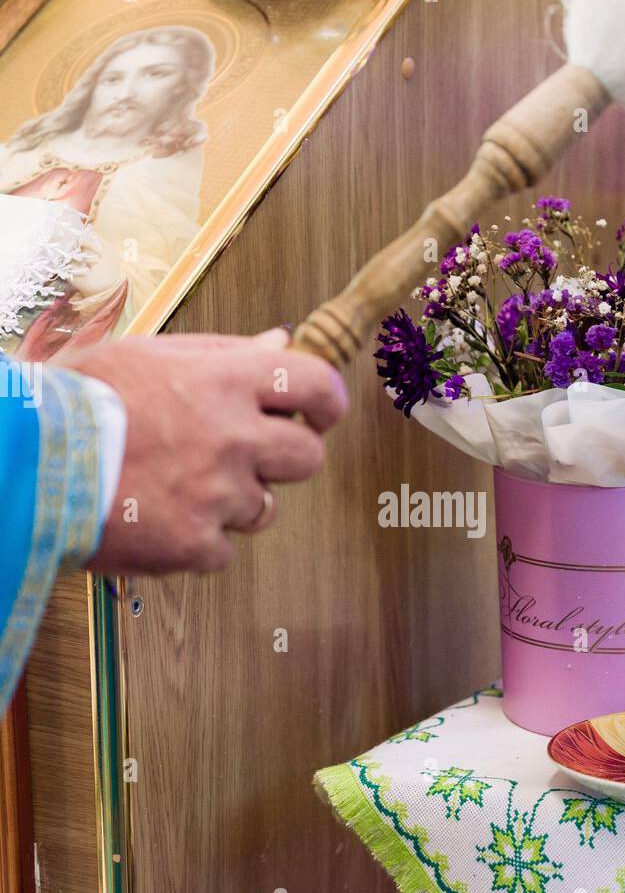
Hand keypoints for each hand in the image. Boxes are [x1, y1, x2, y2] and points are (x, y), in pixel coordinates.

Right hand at [63, 328, 346, 574]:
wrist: (29, 461)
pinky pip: (223, 549)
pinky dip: (198, 540)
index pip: (315, 385)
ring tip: (178, 486)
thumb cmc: (80, 401)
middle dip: (285, 459)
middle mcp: (232, 437)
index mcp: (223, 381)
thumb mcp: (149, 355)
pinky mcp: (196, 544)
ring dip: (235, 502)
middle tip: (247, 457)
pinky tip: (158, 517)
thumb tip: (280, 344)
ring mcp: (217, 494)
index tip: (319, 413)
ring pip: (264, 508)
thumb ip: (223, 354)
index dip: (326, 402)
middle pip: (307, 457)